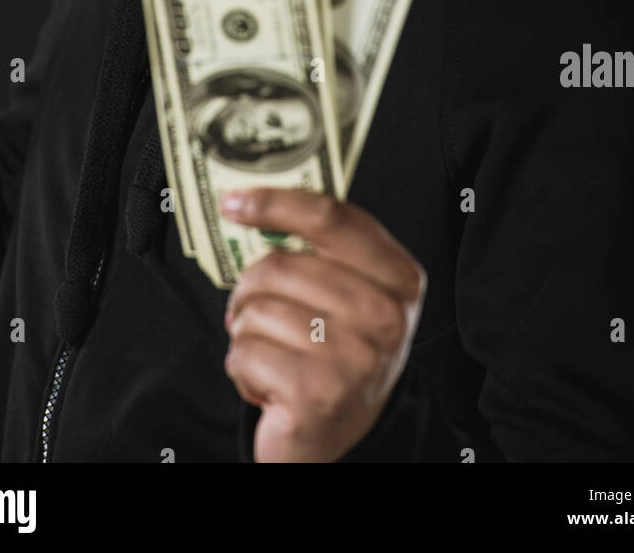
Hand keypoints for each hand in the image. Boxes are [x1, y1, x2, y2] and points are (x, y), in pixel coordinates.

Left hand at [220, 187, 426, 462]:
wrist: (334, 432)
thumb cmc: (334, 349)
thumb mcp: (349, 290)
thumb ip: (320, 245)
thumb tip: (250, 201)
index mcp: (399, 277)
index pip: (330, 219)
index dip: (276, 203)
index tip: (234, 201)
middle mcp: (387, 316)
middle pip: (281, 264)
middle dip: (251, 288)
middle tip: (259, 313)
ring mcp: (356, 358)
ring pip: (257, 308)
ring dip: (246, 331)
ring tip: (272, 351)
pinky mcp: (318, 395)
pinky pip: (245, 351)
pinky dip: (241, 367)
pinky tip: (267, 381)